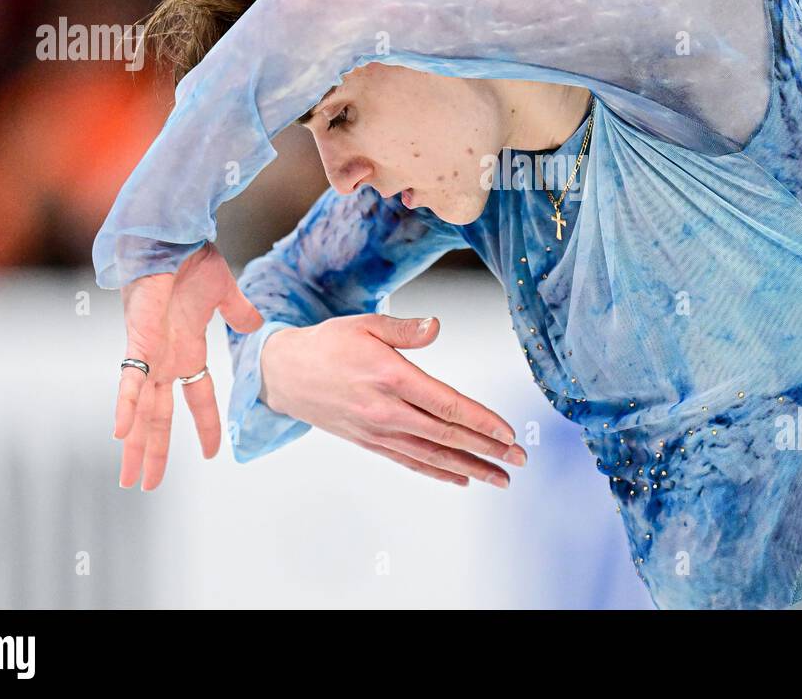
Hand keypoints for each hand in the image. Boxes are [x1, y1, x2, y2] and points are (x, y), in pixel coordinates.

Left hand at [116, 244, 263, 489]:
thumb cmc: (192, 259)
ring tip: (131, 478)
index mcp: (187, 351)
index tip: (211, 453)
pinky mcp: (139, 344)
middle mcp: (166, 361)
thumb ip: (238, 313)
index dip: (204, 425)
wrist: (169, 238)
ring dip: (138, 445)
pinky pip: (131, 381)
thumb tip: (254, 325)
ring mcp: (150, 355)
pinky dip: (126, 407)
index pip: (198, 398)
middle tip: (146, 485)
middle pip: (159, 417)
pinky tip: (120, 434)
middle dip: (154, 452)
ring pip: (143, 411)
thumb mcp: (224, 293)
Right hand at [260, 313, 526, 486]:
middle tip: (518, 460)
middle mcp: (386, 411)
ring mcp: (378, 431)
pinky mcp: (370, 442)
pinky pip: (410, 461)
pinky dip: (438, 472)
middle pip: (447, 436)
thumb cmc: (327, 344)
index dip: (482, 421)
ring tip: (499, 477)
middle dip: (488, 450)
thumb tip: (436, 326)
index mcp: (390, 378)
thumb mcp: (365, 323)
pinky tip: (460, 478)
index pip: (447, 405)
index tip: (508, 433)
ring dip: (470, 468)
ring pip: (432, 455)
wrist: (283, 374)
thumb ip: (405, 329)